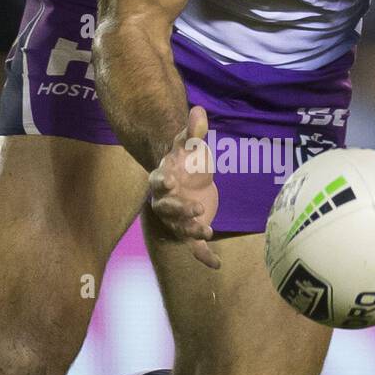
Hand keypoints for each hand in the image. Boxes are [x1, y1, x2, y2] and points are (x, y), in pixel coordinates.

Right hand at [148, 105, 220, 268]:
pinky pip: (194, 246)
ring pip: (179, 228)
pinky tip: (216, 264)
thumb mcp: (192, 145)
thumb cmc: (187, 160)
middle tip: (195, 208)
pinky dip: (204, 256)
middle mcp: (166, 202)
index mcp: (163, 179)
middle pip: (166, 209)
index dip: (162, 182)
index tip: (171, 180)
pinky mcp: (190, 230)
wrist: (190, 177)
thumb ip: (194, 131)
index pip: (157, 181)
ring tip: (208, 230)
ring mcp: (177, 218)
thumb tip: (199, 110)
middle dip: (179, 210)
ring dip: (192, 230)